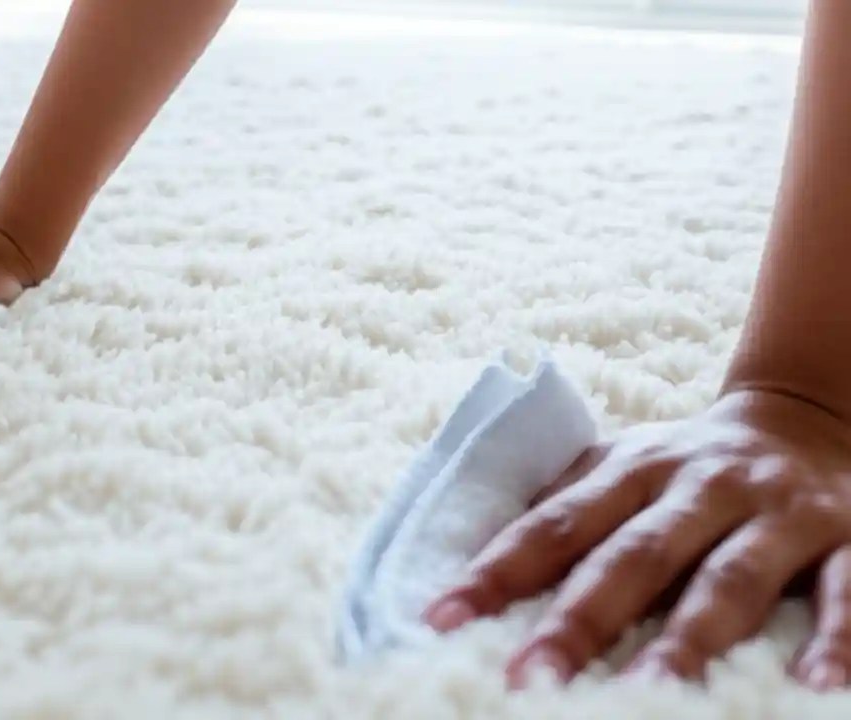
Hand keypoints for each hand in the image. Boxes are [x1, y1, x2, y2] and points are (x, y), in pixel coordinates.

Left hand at [422, 389, 850, 689]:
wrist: (807, 418)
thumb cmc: (688, 464)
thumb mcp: (623, 465)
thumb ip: (564, 504)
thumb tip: (474, 557)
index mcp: (635, 470)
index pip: (556, 523)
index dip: (497, 570)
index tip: (442, 617)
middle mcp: (701, 487)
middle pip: (634, 557)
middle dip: (580, 619)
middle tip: (531, 678)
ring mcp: (777, 513)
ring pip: (729, 580)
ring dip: (687, 639)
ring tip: (648, 694)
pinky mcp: (847, 537)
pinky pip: (846, 592)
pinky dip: (835, 640)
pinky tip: (811, 689)